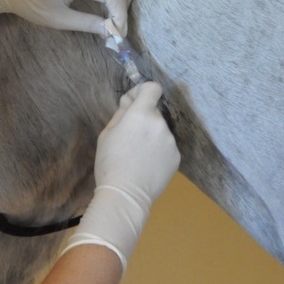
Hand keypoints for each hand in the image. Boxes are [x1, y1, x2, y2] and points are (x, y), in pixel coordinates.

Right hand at [60, 82, 179, 272]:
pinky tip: (147, 165)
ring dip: (151, 135)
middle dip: (143, 118)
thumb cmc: (109, 163)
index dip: (142, 91)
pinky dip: (158, 151)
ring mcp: (171, 141)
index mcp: (141, 114)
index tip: (133, 102)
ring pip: (160, 130)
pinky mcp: (176, 156)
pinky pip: (166, 146)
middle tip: (129, 137)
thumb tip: (130, 102)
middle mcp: (160, 123)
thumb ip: (121, 113)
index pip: (152, 88)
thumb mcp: (107, 134)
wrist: (126, 194)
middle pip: (153, 112)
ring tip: (137, 155)